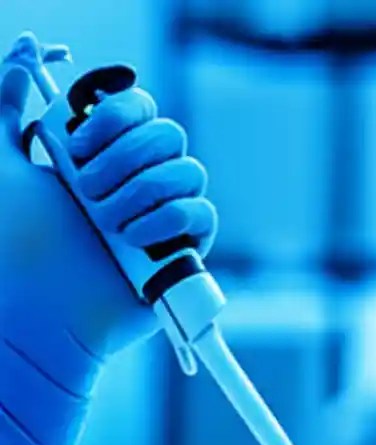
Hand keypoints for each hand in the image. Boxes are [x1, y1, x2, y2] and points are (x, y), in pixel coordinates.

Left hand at [0, 47, 216, 358]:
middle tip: (88, 192)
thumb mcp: (1, 164)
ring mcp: (166, 213)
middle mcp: (139, 179)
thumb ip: (6, 106)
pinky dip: (168, 219)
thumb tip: (25, 52)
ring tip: (108, 226)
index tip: (78, 144)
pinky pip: (202, 212)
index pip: (138, 107)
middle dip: (126, 158)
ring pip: (189, 170)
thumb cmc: (15, 245)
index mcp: (104, 154)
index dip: (116, 117)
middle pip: (168, 132)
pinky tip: (135, 240)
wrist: (40, 308)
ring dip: (141, 193)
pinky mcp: (188, 248)